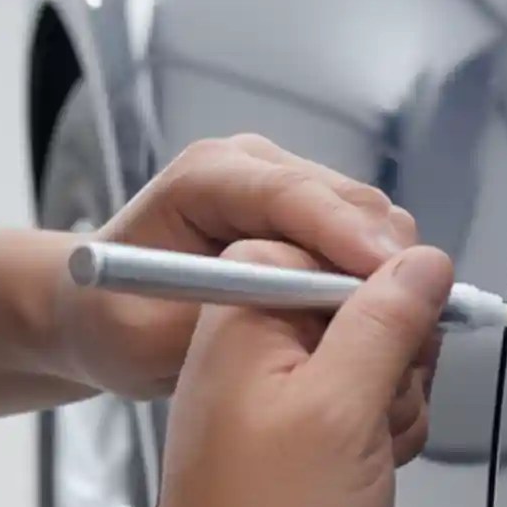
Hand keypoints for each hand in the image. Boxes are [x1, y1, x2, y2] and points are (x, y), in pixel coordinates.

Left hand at [53, 133, 421, 397]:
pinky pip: (368, 239)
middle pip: (351, 201)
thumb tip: (317, 317)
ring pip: (372, 219)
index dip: (347, 235)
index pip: (292, 194)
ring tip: (398, 339)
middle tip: (411, 331)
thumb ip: (235, 319)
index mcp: (208, 179)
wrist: (95, 312)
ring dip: (390, 275)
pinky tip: (378, 326)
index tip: (391, 281)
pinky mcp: (309, 215)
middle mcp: (256, 167)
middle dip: (386, 261)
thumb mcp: (154, 336)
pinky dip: (381, 281)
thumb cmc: (113, 323)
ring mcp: (287, 186)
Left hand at [127, 241, 453, 506]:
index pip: (343, 240)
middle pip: (373, 294)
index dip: (389, 288)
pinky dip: (388, 425)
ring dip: (397, 399)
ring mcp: (288, 370)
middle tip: (374, 412)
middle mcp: (265, 325)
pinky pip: (377, 388)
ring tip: (366, 450)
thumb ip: (385, 323)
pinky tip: (370, 462)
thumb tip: (428, 258)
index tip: (402, 347)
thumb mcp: (339, 412)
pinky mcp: (310, 409)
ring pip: (387, 346)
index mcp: (249, 302)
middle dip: (397, 355)